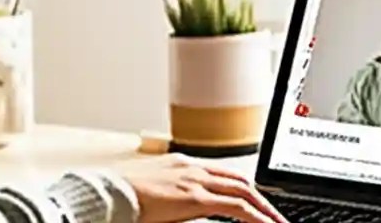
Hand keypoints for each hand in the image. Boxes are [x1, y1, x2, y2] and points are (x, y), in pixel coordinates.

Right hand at [118, 153, 290, 222]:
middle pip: (238, 179)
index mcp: (180, 165)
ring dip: (264, 207)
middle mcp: (191, 167)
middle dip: (260, 197)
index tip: (254, 200)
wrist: (103, 195)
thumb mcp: (151, 195)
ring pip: (244, 191)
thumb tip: (178, 209)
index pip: (222, 173)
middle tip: (274, 214)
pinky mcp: (195, 198)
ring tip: (277, 222)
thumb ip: (172, 199)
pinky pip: (237, 208)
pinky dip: (257, 217)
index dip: (242, 187)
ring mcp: (194, 180)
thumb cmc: (118, 198)